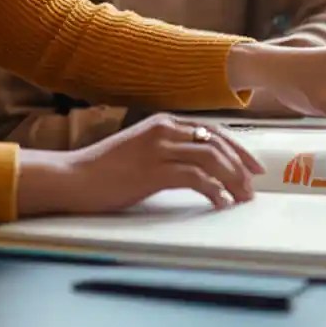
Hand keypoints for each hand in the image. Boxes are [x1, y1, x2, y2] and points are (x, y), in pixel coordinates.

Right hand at [17, 115, 265, 216]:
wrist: (72, 178)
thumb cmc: (105, 170)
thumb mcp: (142, 151)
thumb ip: (170, 151)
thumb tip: (204, 169)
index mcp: (164, 123)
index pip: (214, 132)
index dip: (238, 150)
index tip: (253, 168)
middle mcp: (164, 130)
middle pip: (218, 144)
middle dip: (241, 167)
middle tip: (252, 188)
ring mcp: (158, 149)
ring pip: (212, 159)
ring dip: (232, 180)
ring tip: (241, 198)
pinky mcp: (153, 170)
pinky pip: (196, 178)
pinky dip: (214, 191)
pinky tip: (220, 204)